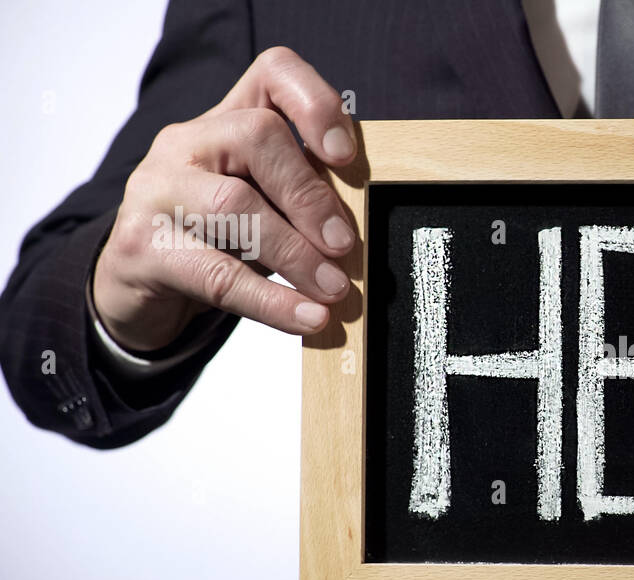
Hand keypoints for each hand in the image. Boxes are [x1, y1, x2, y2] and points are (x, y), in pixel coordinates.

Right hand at [93, 46, 356, 350]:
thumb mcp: (265, 205)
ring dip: (296, 252)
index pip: (272, 74)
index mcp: (226, 120)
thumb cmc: (216, 237)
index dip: (316, 104)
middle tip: (345, 247)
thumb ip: (306, 197)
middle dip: (310, 196)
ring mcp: (156, 190)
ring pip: (233, 204)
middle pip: (255, 136)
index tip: (346, 156)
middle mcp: (186, 143)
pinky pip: (216, 274)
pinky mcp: (141, 247)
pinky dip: (271, 301)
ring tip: (334, 288)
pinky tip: (307, 318)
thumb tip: (364, 225)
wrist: (136, 285)